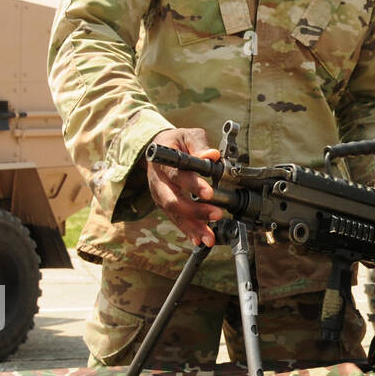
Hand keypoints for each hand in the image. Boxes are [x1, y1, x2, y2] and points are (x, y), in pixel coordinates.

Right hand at [145, 127, 222, 246]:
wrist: (158, 149)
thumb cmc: (176, 141)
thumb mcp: (188, 135)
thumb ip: (199, 144)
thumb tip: (212, 155)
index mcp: (162, 162)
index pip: (177, 175)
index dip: (193, 185)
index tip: (210, 193)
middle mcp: (157, 181)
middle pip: (173, 200)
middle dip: (195, 211)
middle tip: (217, 215)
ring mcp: (159, 195)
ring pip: (173, 214)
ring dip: (192, 227)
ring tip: (209, 237)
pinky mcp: (164, 205)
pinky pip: (175, 220)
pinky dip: (187, 231)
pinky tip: (199, 240)